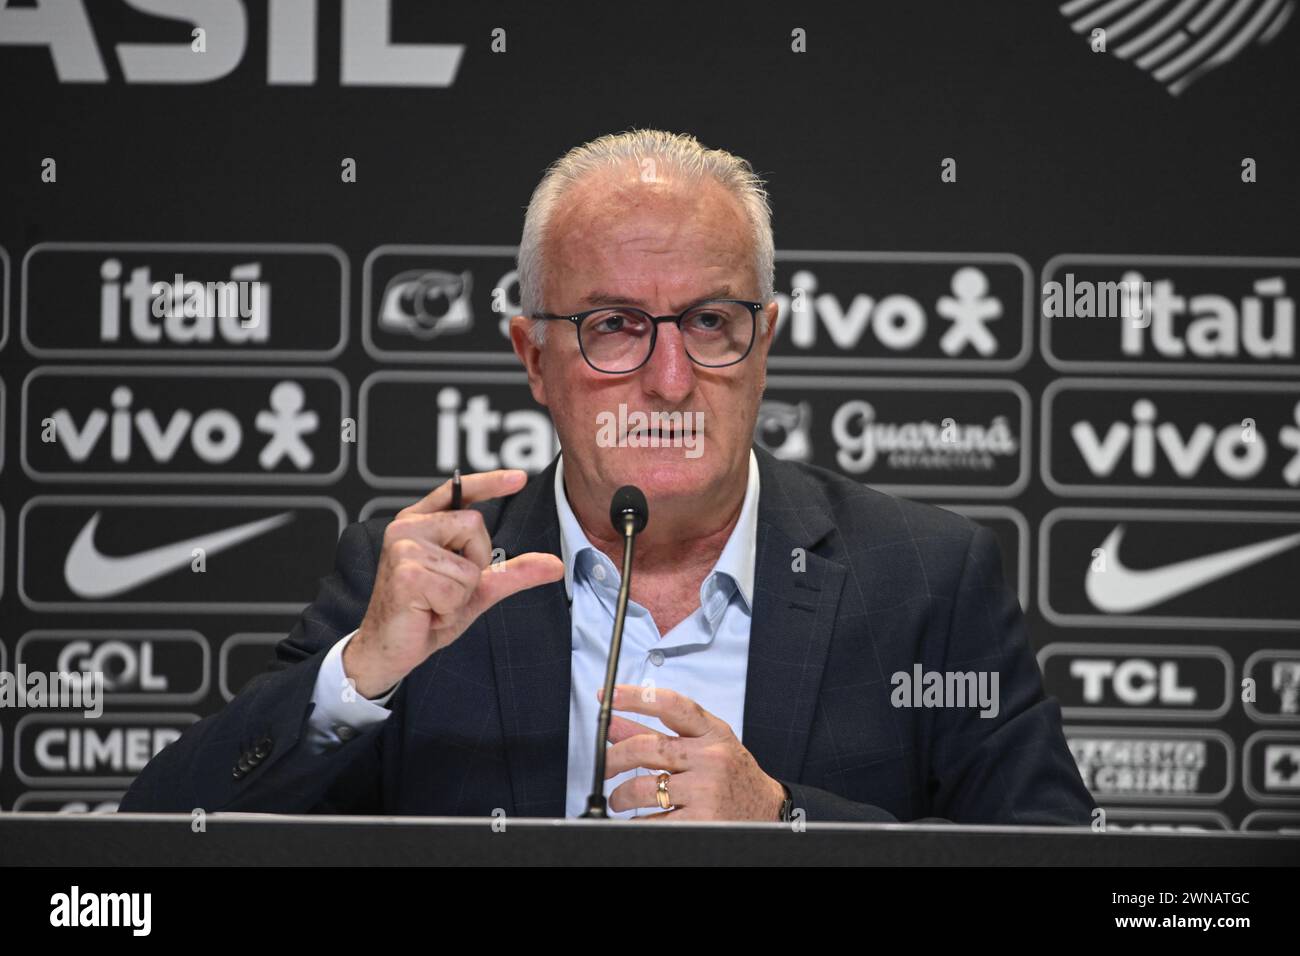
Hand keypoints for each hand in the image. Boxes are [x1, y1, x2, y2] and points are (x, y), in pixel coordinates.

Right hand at [344, 469, 563, 696]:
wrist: (388, 650)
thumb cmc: (427, 615)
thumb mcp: (476, 589)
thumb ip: (513, 572)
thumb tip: (556, 565)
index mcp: (420, 523)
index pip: (458, 493)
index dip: (490, 483)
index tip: (520, 478)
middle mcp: (407, 528)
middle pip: (475, 526)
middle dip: (475, 565)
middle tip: (446, 590)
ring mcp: (403, 548)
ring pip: (469, 565)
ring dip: (461, 595)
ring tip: (434, 604)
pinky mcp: (406, 573)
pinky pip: (458, 589)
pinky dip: (451, 610)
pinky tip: (427, 613)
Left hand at [597, 684, 786, 820]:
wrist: (767, 811)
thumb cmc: (734, 776)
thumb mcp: (706, 746)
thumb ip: (662, 733)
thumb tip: (617, 725)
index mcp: (712, 733)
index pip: (671, 705)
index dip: (636, 697)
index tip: (609, 696)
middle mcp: (711, 758)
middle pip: (648, 747)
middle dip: (615, 756)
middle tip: (604, 764)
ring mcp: (706, 790)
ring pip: (644, 787)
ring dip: (621, 795)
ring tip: (619, 798)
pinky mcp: (701, 821)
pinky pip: (653, 820)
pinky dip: (636, 821)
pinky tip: (634, 819)